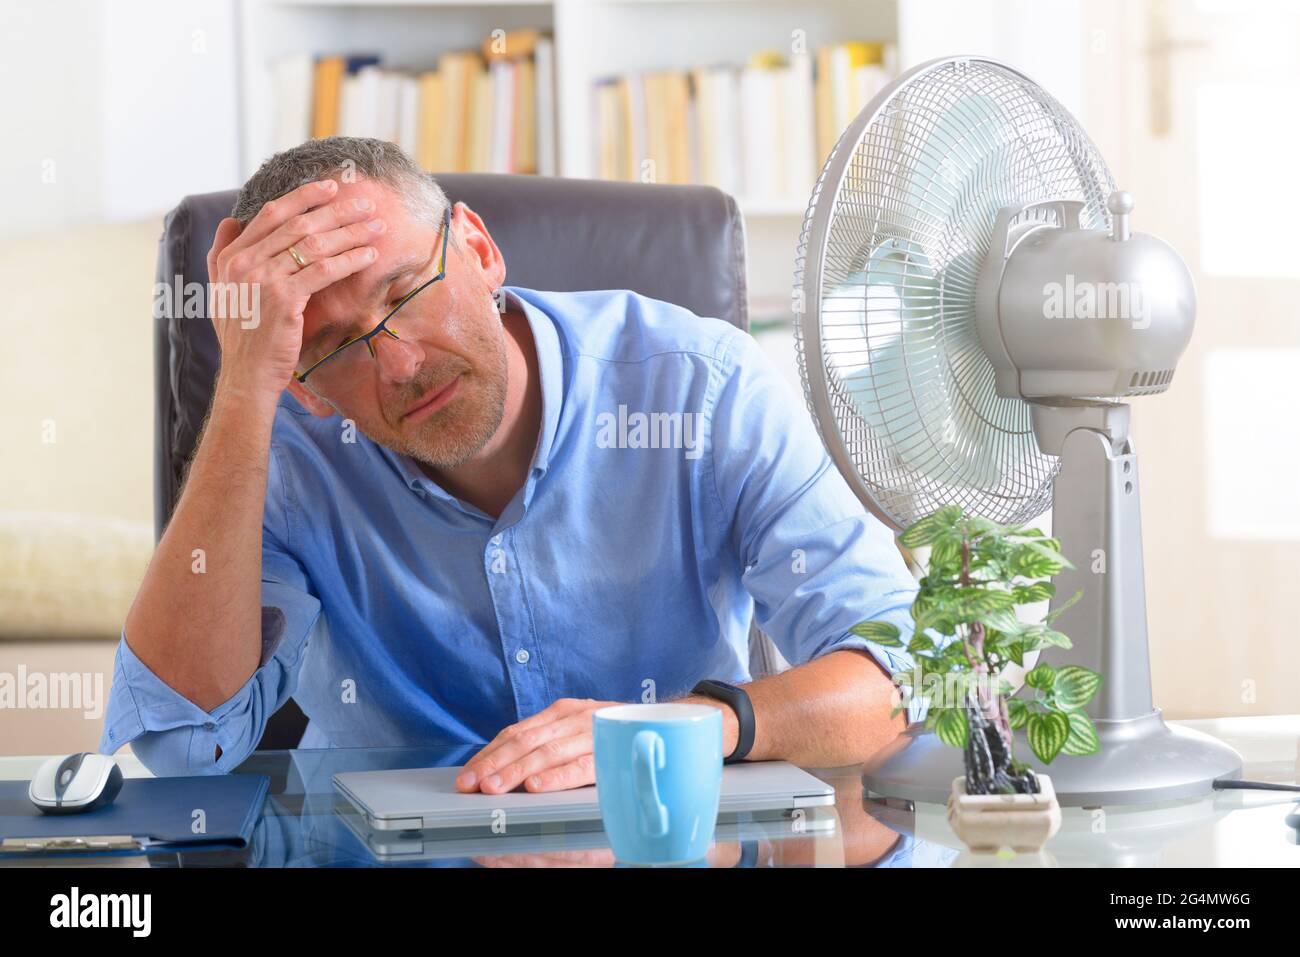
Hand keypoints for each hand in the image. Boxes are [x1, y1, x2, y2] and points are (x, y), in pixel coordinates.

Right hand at [205, 178, 383, 400]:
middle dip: (336, 210)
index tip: (330, 188)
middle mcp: (244, 263)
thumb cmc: (241, 336)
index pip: (271, 214)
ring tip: (376, 226)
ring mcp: (263, 279)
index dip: (303, 197)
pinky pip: (324, 271)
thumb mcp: (221, 290)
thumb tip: (230, 221)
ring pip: (314, 244)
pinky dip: (349, 260)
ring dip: (350, 232)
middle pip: (298, 224)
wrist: (245, 374)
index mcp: (232, 257)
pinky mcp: (284, 299)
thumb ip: (222, 254)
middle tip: (365, 203)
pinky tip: (370, 256)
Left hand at [456, 698, 619, 794]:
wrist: (661, 722)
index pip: (515, 732)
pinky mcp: (609, 751)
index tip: (467, 774)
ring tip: (495, 788)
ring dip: (516, 771)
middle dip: (494, 764)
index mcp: (560, 712)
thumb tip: (503, 765)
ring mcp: (591, 732)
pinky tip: (537, 786)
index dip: (488, 754)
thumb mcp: (574, 730)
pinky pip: (580, 765)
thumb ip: (546, 742)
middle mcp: (572, 718)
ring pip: (547, 752)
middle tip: (472, 784)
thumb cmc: (611, 732)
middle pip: (525, 741)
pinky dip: (556, 777)